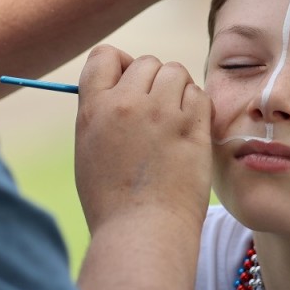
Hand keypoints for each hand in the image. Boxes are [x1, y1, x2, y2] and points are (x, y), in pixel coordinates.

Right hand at [74, 45, 212, 233]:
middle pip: (147, 62)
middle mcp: (126, 103)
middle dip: (153, 81)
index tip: (128, 87)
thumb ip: (101, 112)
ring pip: (177, 73)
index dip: (121, 66)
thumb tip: (121, 86)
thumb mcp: (88, 150)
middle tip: (156, 113)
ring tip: (174, 123)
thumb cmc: (112, 202)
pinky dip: (197, 109)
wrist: (142, 234)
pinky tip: (189, 133)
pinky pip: (200, 96)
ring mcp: (162, 114)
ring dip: (178, 91)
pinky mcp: (193, 127)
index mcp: (93, 108)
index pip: (105, 55)